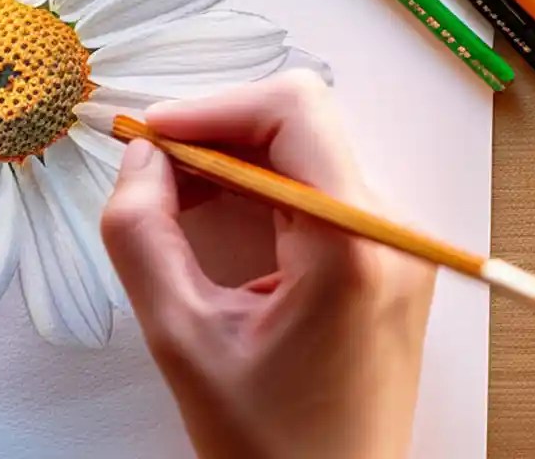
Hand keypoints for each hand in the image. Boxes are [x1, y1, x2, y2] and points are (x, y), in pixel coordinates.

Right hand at [101, 71, 434, 458]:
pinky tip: (211, 218)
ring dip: (232, 159)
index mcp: (354, 246)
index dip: (210, 109)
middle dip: (215, 131)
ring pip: (306, 149)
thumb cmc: (271, 446)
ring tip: (172, 198)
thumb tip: (139, 160)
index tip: (150, 138)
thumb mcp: (181, 337)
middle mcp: (393, 232)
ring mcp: (396, 245)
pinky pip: (316, 188)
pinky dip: (256, 187)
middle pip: (300, 122)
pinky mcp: (385, 260)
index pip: (292, 111)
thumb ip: (142, 235)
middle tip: (151, 167)